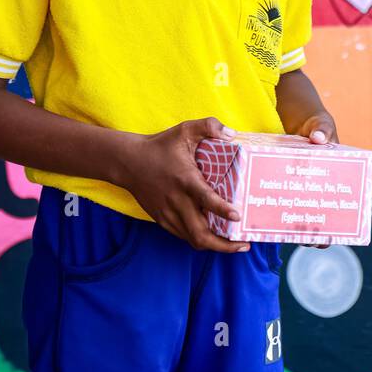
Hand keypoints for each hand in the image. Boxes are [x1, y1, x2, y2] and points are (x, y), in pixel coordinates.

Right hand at [121, 118, 249, 252]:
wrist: (128, 162)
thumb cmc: (160, 146)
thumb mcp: (184, 130)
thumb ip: (208, 126)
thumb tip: (232, 133)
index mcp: (185, 179)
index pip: (205, 198)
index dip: (222, 210)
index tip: (237, 216)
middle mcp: (177, 201)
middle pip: (200, 233)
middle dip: (223, 244)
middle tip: (243, 244)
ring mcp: (168, 213)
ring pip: (193, 239)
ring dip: (214, 245)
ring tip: (232, 244)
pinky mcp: (162, 219)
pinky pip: (183, 236)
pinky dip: (199, 239)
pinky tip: (212, 236)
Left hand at [292, 111, 337, 248]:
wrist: (302, 122)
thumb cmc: (319, 126)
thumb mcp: (322, 125)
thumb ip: (322, 129)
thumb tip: (318, 138)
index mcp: (338, 179)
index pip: (342, 210)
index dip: (337, 227)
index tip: (328, 238)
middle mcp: (322, 188)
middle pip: (322, 218)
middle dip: (315, 233)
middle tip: (306, 240)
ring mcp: (306, 188)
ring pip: (303, 214)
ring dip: (297, 226)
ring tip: (287, 234)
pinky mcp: (290, 184)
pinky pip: (287, 199)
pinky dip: (281, 209)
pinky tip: (271, 216)